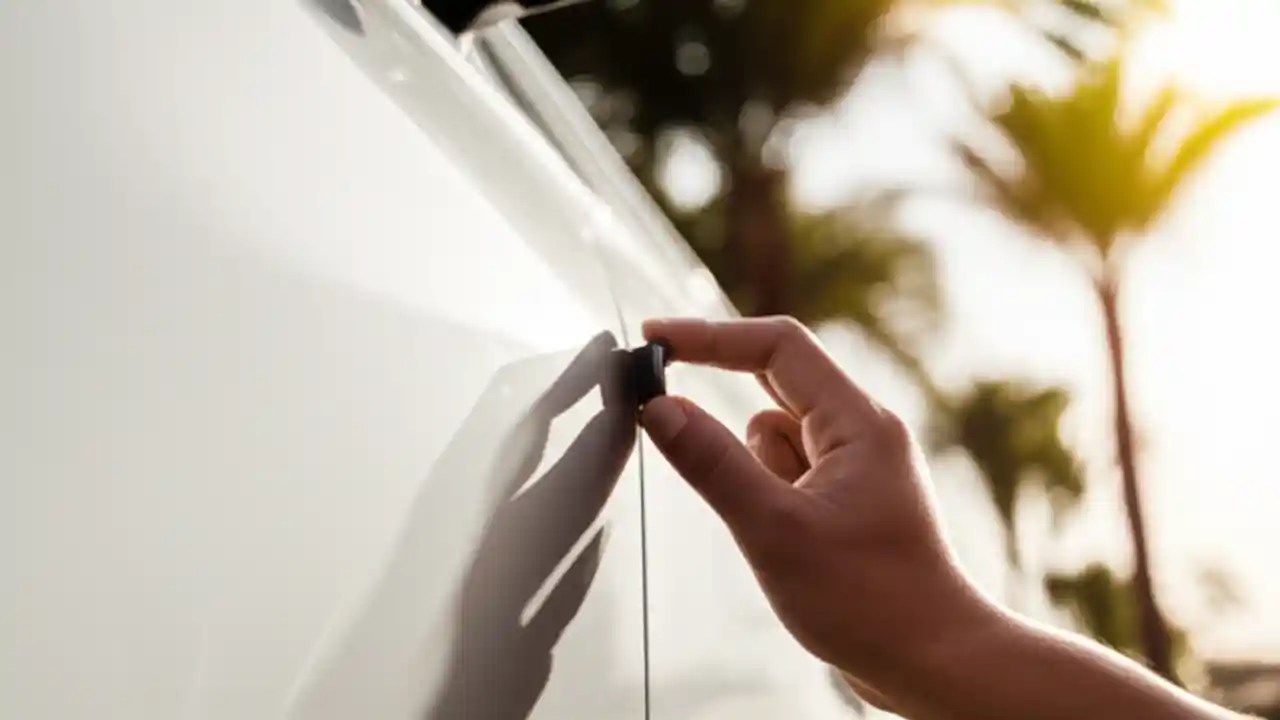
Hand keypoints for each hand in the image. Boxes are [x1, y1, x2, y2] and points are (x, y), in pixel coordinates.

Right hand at [638, 317, 992, 709]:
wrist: (932, 663)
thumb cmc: (871, 602)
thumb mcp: (774, 529)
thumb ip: (712, 463)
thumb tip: (661, 408)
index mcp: (859, 421)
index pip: (776, 346)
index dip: (711, 336)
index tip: (656, 338)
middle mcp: (862, 432)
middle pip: (773, 386)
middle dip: (728, 419)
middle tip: (686, 440)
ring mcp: (855, 467)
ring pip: (773, 437)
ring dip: (755, 472)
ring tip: (782, 534)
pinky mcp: (846, 500)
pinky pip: (786, 474)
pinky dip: (768, 497)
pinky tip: (791, 546)